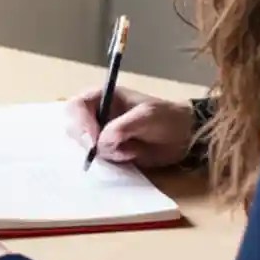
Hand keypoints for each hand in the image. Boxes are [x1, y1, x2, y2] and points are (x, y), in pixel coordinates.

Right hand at [64, 87, 194, 168]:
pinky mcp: (109, 152)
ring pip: (84, 146)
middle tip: (101, 151)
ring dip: (102, 152)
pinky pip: (97, 159)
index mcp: (103, 97)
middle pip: (73, 127)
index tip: (92, 140)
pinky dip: (109, 161)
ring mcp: (101, 135)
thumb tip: (101, 143)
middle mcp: (97, 115)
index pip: (76, 106)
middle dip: (86, 140)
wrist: (186, 138)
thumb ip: (122, 127)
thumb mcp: (146, 116)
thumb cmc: (167, 118)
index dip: (79, 122)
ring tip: (128, 151)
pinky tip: (129, 156)